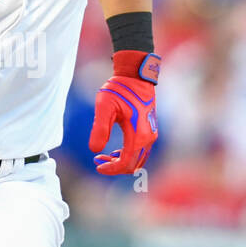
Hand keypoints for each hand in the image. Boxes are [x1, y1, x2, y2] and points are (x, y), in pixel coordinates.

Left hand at [89, 52, 158, 174]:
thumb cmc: (120, 90)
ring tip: (102, 157)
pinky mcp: (149, 132)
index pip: (125, 163)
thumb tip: (94, 150)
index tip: (97, 166)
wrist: (136, 77)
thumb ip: (100, 129)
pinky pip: (140, 152)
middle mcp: (148, 138)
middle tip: (97, 160)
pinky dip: (127, 156)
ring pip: (137, 160)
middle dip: (114, 167)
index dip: (111, 169)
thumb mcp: (104, 107)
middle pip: (133, 165)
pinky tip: (114, 152)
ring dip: (120, 162)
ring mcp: (150, 135)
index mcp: (138, 135)